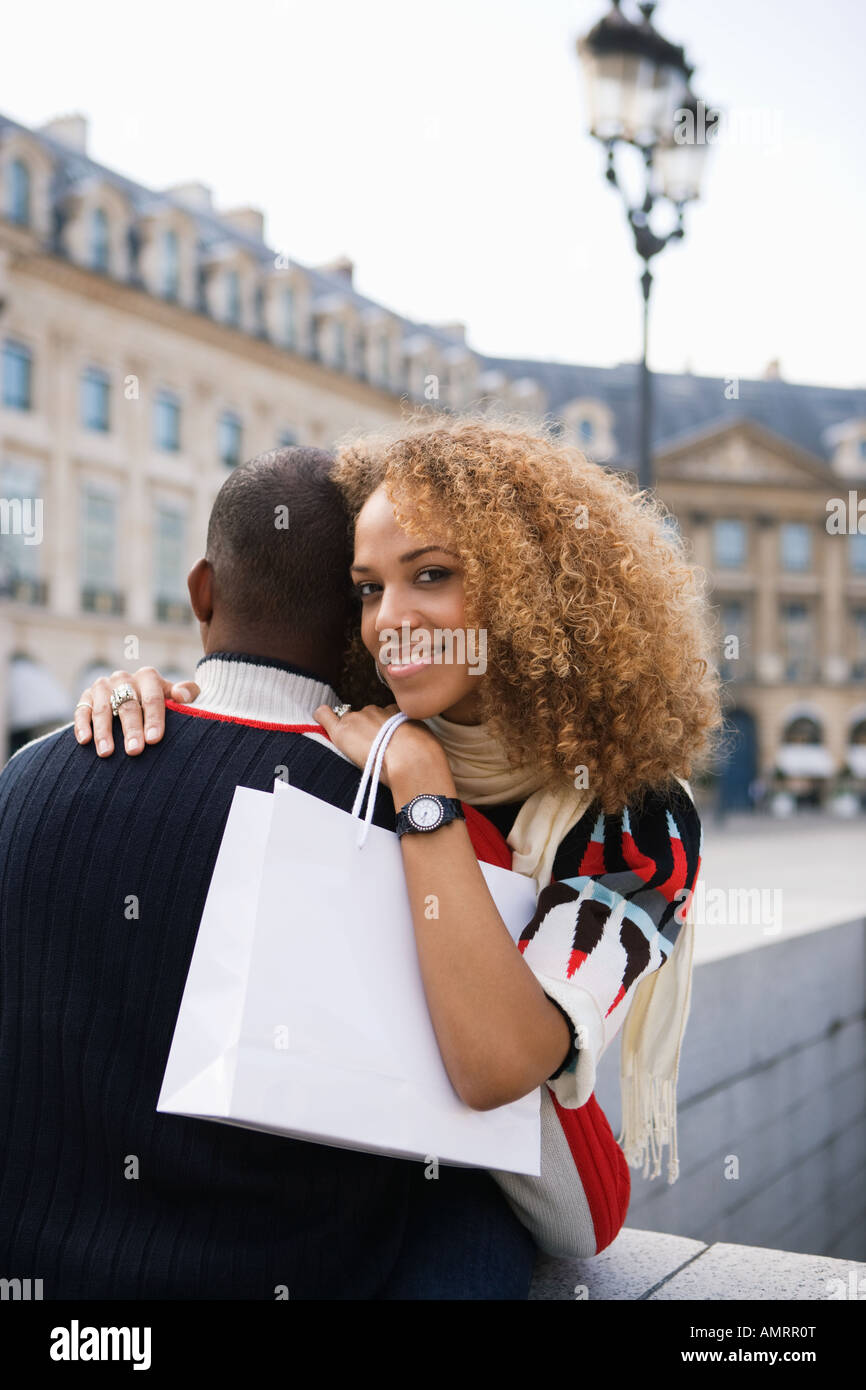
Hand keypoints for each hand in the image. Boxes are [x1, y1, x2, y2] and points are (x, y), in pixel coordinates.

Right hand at [74, 667, 200, 756]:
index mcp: (148, 677)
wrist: (135, 695)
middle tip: (134, 750)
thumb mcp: (175, 695)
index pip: (152, 698)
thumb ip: (186, 692)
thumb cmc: (161, 702)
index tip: (154, 739)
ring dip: (104, 731)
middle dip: (131, 729)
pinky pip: (82, 710)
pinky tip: (85, 741)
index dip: (154, 719)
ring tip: (107, 753)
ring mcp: (103, 687)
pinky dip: (82, 725)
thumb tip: (184, 695)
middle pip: (128, 705)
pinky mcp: (86, 697)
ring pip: (103, 709)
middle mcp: (124, 679)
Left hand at [314, 702, 447, 789]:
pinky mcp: (342, 731)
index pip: (386, 715)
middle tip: (375, 753)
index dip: (385, 729)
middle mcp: (375, 710)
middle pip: (366, 718)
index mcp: (396, 711)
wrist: (412, 759)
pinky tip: (321, 716)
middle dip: (367, 732)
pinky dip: (323, 716)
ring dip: (353, 734)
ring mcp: (357, 718)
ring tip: (362, 754)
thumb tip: (416, 741)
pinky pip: (325, 715)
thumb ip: (416, 734)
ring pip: (349, 722)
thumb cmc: (422, 754)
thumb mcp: (425, 738)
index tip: (387, 741)